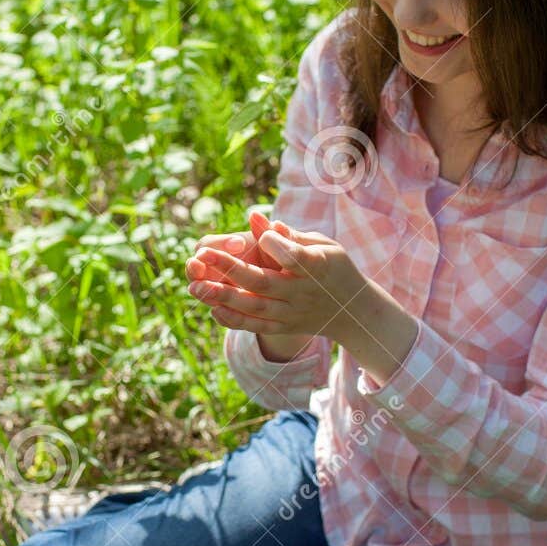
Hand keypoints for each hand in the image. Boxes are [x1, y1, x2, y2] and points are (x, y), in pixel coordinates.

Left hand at [185, 211, 368, 340]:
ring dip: (224, 297)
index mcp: (318, 267)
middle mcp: (304, 293)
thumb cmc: (333, 267)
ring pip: (256, 307)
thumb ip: (289, 235)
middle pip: (265, 283)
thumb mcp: (322, 245)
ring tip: (195, 286)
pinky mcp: (284, 327)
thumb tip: (257, 218)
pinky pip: (256, 326)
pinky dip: (233, 319)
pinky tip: (211, 307)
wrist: (352, 312)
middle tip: (201, 255)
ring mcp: (293, 314)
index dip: (279, 247)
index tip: (258, 235)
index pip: (297, 258)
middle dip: (231, 269)